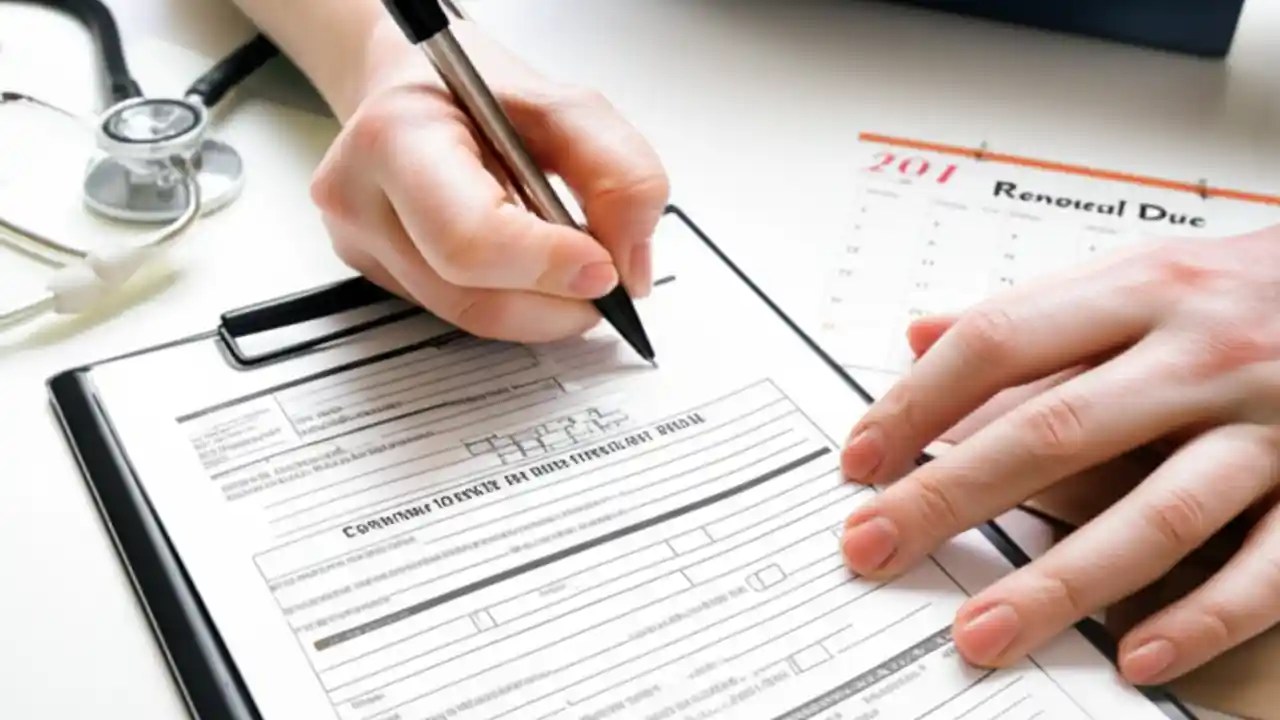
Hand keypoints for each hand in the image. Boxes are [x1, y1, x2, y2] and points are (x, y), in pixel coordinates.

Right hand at [310, 20, 667, 342]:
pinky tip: (525, 263)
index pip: (471, 238)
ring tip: (570, 264)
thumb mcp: (561, 102)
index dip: (549, 265)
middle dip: (557, 300)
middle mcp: (361, 198)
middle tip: (604, 278)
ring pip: (470, 318)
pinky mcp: (377, 275)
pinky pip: (459, 314)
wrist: (414, 87)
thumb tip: (630, 262)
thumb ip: (616, 171)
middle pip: (473, 296)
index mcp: (398, 139)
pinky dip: (513, 300)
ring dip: (542, 307)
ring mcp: (361, 245)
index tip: (605, 267)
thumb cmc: (473, 88)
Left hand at [838, 224, 1279, 685]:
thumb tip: (919, 333)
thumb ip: (1034, 312)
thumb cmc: (1247, 291)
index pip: (999, 342)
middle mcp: (1200, 355)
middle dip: (949, 495)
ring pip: (1153, 513)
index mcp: (1142, 291)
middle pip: (1053, 430)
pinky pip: (1267, 568)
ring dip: (1058, 582)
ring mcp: (1270, 427)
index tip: (860, 459)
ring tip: (979, 631)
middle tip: (873, 545)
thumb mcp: (1141, 275)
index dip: (917, 402)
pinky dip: (1201, 617)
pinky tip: (1134, 655)